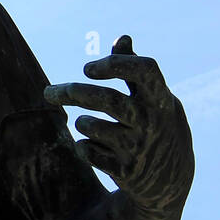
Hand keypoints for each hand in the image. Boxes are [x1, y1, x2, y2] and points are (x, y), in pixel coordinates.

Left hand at [43, 35, 192, 199]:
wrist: (170, 182)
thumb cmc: (157, 127)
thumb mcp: (155, 100)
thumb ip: (135, 70)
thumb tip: (123, 37)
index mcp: (160, 99)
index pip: (145, 70)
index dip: (115, 63)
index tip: (87, 69)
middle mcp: (152, 121)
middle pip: (107, 99)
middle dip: (72, 93)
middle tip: (49, 92)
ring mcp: (139, 147)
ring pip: (92, 127)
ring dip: (82, 123)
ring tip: (86, 123)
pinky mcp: (125, 171)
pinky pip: (89, 152)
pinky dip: (83, 147)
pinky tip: (92, 146)